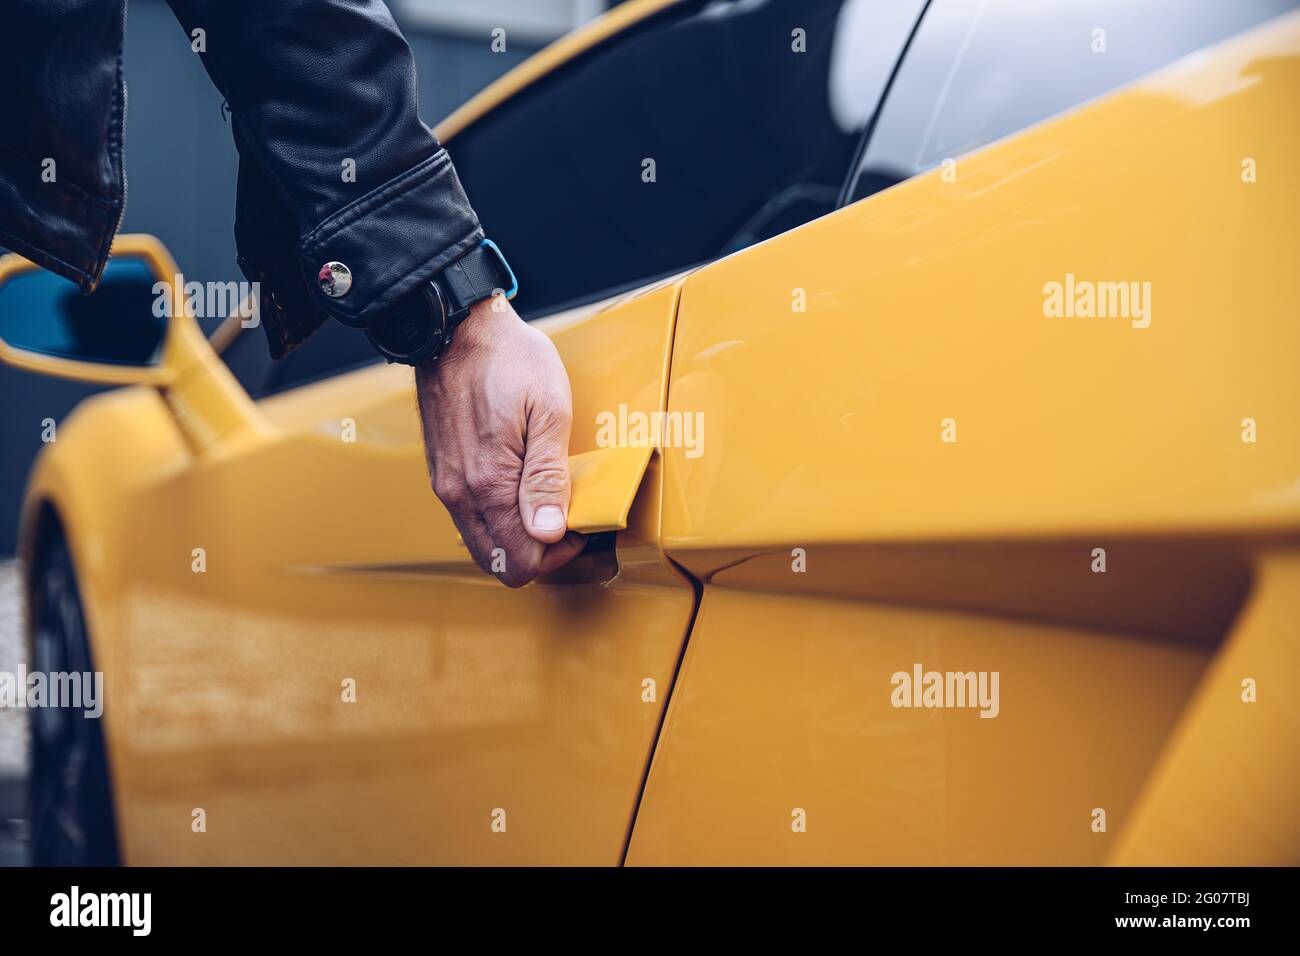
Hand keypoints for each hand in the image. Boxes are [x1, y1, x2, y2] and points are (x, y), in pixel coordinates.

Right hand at [416, 296, 585, 585]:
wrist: (456, 328)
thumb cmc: (510, 359)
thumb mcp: (548, 410)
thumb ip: (547, 478)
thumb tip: (549, 534)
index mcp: (488, 483)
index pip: (522, 561)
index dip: (558, 554)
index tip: (580, 524)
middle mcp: (459, 493)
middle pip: (500, 564)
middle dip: (538, 554)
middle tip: (567, 520)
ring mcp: (446, 484)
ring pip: (482, 544)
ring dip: (516, 538)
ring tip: (547, 502)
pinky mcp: (441, 472)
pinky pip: (469, 519)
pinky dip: (497, 519)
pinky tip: (520, 487)